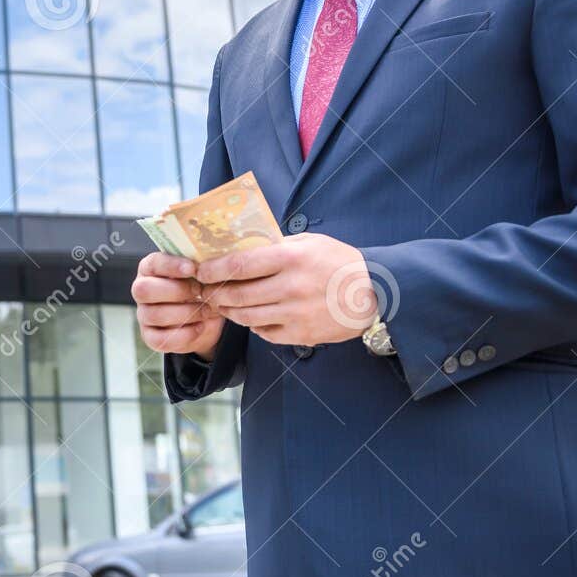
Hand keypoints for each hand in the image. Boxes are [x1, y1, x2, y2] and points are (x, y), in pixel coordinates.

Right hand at [132, 253, 225, 358]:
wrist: (206, 319)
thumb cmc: (200, 289)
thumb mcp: (201, 275)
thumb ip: (199, 268)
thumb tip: (208, 265)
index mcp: (151, 269)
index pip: (153, 263)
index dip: (171, 265)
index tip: (193, 268)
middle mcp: (142, 290)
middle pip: (144, 290)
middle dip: (176, 291)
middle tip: (200, 291)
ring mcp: (144, 314)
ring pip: (153, 315)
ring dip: (184, 313)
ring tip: (206, 310)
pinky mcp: (150, 336)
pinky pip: (160, 339)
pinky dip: (184, 335)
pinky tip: (200, 327)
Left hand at [196, 233, 374, 345]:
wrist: (375, 292)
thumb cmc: (339, 262)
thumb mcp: (309, 242)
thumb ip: (276, 245)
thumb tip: (240, 246)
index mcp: (291, 259)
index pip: (239, 264)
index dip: (213, 269)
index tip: (200, 270)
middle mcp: (291, 287)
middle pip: (237, 294)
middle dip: (215, 293)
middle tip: (205, 290)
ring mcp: (296, 314)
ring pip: (247, 316)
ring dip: (229, 311)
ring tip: (222, 304)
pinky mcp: (301, 334)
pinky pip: (265, 332)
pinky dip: (253, 325)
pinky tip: (250, 316)